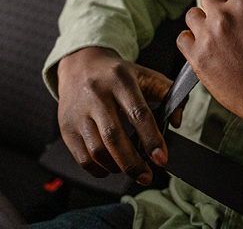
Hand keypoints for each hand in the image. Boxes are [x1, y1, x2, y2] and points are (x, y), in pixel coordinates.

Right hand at [56, 46, 180, 184]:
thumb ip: (168, 94)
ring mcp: (79, 112)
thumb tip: (176, 121)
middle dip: (133, 163)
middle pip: (114, 137)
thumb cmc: (117, 75)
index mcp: (120, 80)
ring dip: (116, 167)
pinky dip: (98, 169)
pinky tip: (110, 167)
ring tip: (129, 168)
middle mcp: (96, 95)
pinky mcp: (66, 126)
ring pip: (97, 150)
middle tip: (146, 176)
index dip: (151, 139)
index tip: (162, 158)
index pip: (138, 114)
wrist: (80, 64)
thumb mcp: (145, 75)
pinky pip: (82, 157)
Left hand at [179, 0, 242, 138]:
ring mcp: (208, 37)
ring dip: (202, 23)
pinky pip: (182, 39)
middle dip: (216, 8)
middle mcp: (224, 17)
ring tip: (213, 37)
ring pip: (192, 15)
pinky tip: (202, 49)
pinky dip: (190, 42)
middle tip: (226, 24)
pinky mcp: (197, 58)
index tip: (231, 0)